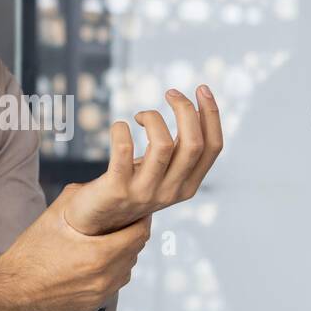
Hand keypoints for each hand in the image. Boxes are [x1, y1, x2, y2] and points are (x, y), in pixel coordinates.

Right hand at [0, 186, 149, 310]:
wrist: (10, 290)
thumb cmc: (29, 253)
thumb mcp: (52, 217)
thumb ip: (79, 196)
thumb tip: (98, 182)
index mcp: (98, 255)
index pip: (139, 234)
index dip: (143, 218)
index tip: (139, 208)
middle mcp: (104, 277)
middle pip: (135, 250)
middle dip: (133, 233)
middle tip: (126, 218)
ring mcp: (100, 293)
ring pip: (127, 267)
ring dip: (124, 252)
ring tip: (112, 237)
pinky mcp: (94, 303)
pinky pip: (115, 282)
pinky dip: (113, 268)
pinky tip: (99, 256)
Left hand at [63, 85, 222, 235]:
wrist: (96, 221)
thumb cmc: (133, 186)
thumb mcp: (164, 172)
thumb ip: (179, 150)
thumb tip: (193, 110)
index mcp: (188, 185)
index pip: (213, 147)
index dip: (211, 114)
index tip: (202, 89)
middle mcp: (171, 191)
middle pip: (193, 144)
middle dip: (185, 109)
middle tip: (170, 92)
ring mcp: (144, 191)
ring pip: (163, 145)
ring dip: (153, 118)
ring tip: (140, 116)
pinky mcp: (117, 188)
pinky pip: (123, 150)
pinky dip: (121, 130)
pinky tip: (120, 126)